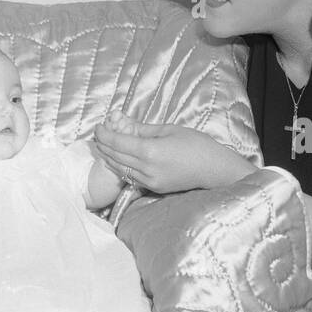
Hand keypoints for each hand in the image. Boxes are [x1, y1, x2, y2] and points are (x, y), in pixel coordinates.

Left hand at [94, 113, 253, 193]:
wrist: (214, 169)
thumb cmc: (197, 145)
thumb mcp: (169, 130)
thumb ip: (143, 129)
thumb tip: (123, 123)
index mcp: (150, 151)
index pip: (117, 143)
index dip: (104, 135)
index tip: (98, 127)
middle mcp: (146, 168)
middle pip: (115, 156)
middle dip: (103, 145)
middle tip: (97, 135)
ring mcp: (149, 181)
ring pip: (120, 169)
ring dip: (108, 157)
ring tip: (103, 146)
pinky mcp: (153, 188)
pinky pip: (130, 177)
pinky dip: (120, 167)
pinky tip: (117, 160)